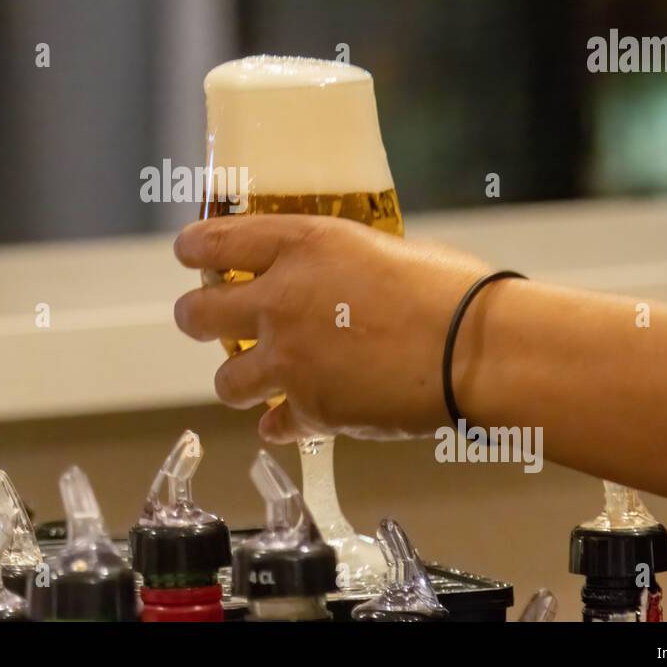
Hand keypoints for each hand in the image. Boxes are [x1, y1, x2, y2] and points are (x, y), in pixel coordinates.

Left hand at [173, 215, 490, 443]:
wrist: (477, 352)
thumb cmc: (449, 292)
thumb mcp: (378, 250)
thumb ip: (333, 266)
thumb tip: (324, 283)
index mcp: (300, 247)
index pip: (215, 242)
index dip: (193, 248)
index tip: (188, 253)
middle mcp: (281, 301)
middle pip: (197, 314)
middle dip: (195, 318)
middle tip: (202, 320)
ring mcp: (290, 360)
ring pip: (225, 381)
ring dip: (237, 381)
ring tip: (256, 379)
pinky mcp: (311, 410)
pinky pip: (276, 424)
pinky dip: (283, 424)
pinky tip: (294, 419)